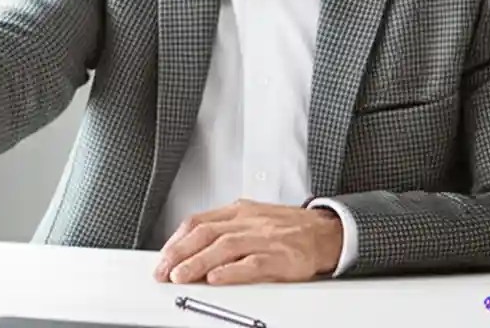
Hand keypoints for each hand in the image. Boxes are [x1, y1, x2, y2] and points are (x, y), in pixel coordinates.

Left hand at [154, 200, 342, 284]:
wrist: (326, 232)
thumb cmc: (287, 229)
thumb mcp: (252, 218)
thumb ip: (224, 229)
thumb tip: (191, 247)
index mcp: (239, 211)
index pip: (198, 221)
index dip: (176, 240)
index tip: (163, 257)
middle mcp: (248, 221)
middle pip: (205, 233)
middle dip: (179, 253)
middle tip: (163, 271)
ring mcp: (264, 238)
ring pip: (224, 247)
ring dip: (198, 263)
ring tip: (180, 277)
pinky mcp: (280, 257)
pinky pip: (252, 263)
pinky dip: (231, 271)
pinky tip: (216, 278)